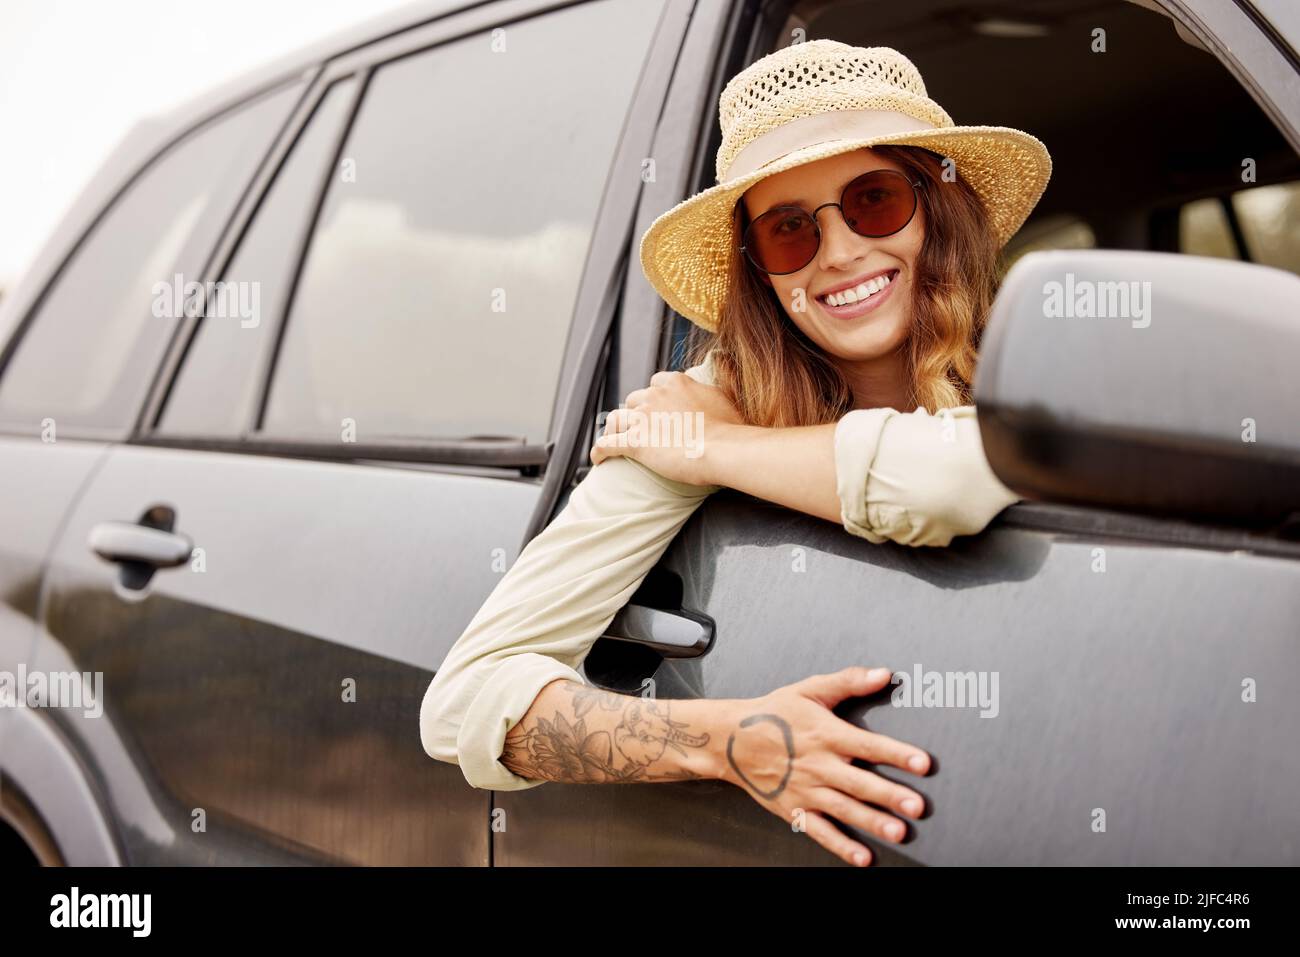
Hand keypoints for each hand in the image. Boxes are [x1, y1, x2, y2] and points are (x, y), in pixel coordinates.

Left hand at [590, 370, 743, 485]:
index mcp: (674, 383)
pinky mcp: (634, 442)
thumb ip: (714, 382)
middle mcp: (654, 396)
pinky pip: (607, 445)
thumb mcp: (724, 396)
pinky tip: (598, 459)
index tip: (659, 408)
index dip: (655, 396)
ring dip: (614, 428)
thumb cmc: (729, 428)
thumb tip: (720, 364)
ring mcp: (642, 418)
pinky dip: (600, 451)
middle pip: (633, 400)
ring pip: (616, 419)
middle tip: (640, 427)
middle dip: (634, 412)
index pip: (656, 383)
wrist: (723, 449)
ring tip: (614, 438)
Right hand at [716, 666, 930, 866]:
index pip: (867, 745)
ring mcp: (806, 790)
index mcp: (826, 735)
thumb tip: (883, 674)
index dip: (896, 754)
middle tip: (917, 806)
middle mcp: (819, 765)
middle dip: (889, 795)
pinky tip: (862, 858)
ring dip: (872, 821)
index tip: (923, 763)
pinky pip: (820, 831)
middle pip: (859, 782)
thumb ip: (848, 681)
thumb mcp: (809, 690)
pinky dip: (841, 846)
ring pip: (844, 809)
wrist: (731, 740)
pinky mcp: (794, 810)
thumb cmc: (773, 714)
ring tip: (899, 832)